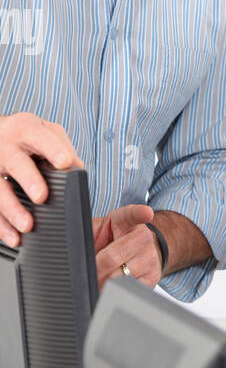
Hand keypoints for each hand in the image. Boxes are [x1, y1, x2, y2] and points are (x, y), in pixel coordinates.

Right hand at [0, 113, 82, 245]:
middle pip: (16, 163)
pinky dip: (1, 225)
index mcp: (26, 129)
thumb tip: (77, 168)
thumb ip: (61, 147)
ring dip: (12, 209)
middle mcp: (5, 144)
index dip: (53, 149)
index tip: (65, 163)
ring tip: (27, 226)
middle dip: (29, 179)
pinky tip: (13, 237)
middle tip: (42, 196)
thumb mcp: (44, 132)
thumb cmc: (24, 137)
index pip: (40, 136)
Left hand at [92, 205, 159, 289]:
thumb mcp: (98, 230)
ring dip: (103, 282)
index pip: (134, 215)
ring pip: (117, 278)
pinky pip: (128, 289)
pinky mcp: (152, 278)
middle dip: (94, 269)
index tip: (146, 213)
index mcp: (127, 220)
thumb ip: (84, 233)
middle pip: (112, 258)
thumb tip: (67, 247)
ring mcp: (150, 258)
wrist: (139, 250)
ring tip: (102, 276)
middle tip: (89, 270)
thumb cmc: (114, 239)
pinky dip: (116, 291)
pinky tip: (114, 283)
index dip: (140, 213)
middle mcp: (143, 237)